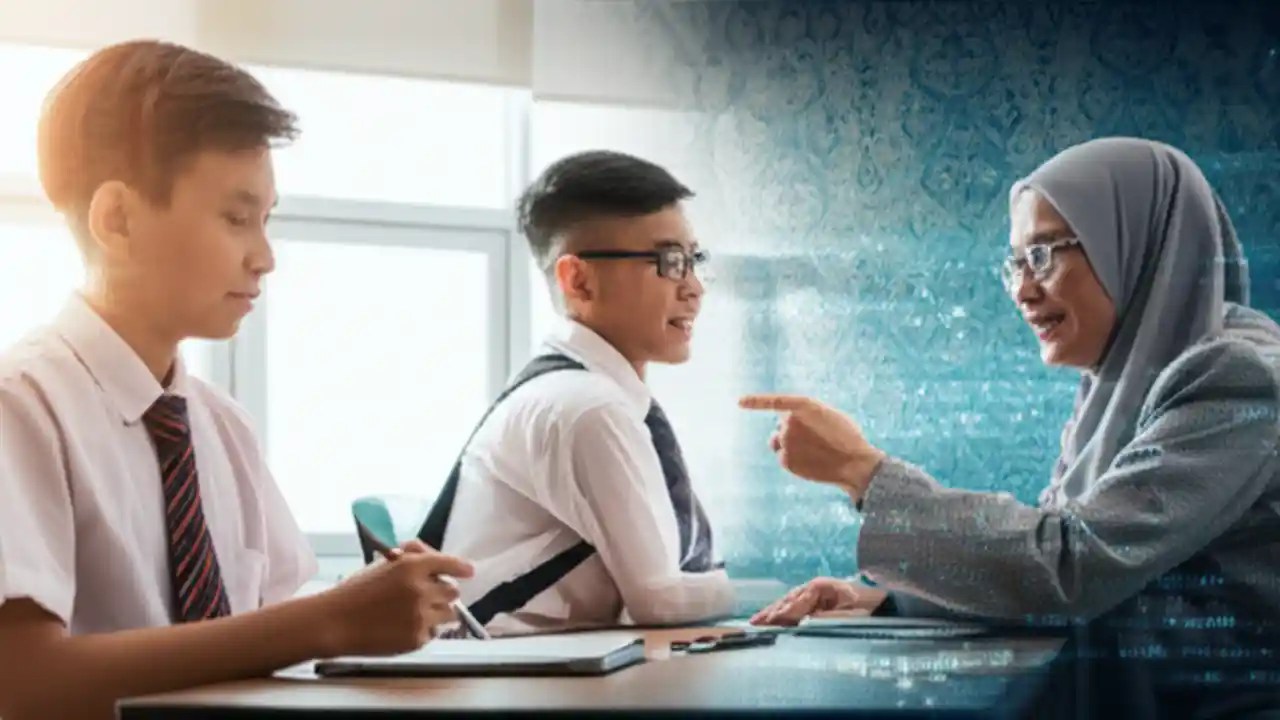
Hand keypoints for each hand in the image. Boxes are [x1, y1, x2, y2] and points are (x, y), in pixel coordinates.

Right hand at [319, 541, 473, 656]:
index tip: (469, 571)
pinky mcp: (417, 639)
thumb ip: (411, 557)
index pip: (449, 563)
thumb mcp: (382, 564)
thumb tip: (437, 559)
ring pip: (449, 614)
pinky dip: (424, 630)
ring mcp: (420, 616)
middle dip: (443, 593)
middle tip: (428, 596)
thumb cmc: (356, 591)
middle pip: (453, 591)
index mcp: (411, 566)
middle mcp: (421, 590)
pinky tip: (402, 627)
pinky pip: (433, 632)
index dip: (462, 568)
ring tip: (415, 613)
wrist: (335, 622)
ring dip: (438, 612)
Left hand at [739, 394, 884, 501]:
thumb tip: (786, 421)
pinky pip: (784, 457)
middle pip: (782, 425)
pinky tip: (811, 463)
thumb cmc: (846, 437)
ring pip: (778, 441)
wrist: (854, 463)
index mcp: (803, 406)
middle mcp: (790, 422)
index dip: (756, 401)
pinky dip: (793, 460)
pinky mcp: (785, 460)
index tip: (740, 402)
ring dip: (787, 444)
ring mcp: (786, 442)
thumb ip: (805, 414)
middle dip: (793, 430)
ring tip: (811, 451)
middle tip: (816, 439)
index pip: (774, 402)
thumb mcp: (828, 415)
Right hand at [750, 577, 887, 625]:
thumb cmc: (869, 607)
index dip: (785, 612)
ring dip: (772, 612)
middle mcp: (813, 587)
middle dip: (771, 612)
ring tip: (755, 621)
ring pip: (787, 602)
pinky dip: (780, 612)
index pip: (798, 601)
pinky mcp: (813, 600)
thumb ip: (829, 618)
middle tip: (755, 623)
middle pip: (788, 600)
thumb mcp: (852, 614)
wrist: (881, 601)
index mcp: (821, 587)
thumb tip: (806, 621)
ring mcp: (812, 593)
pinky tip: (769, 618)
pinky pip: (792, 606)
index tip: (772, 621)